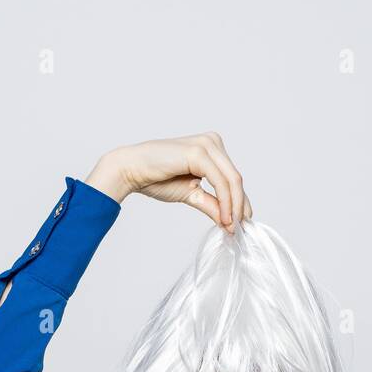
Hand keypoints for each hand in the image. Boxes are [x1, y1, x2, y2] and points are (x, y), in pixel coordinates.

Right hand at [85, 133, 252, 232]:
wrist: (131, 170)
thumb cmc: (157, 179)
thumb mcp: (191, 195)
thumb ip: (212, 205)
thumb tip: (231, 224)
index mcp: (212, 148)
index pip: (232, 178)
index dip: (240, 203)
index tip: (241, 225)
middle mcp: (212, 142)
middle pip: (236, 179)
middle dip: (240, 207)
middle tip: (239, 230)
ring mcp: (206, 144)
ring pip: (232, 180)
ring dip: (235, 207)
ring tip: (232, 227)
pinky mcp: (199, 152)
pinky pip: (220, 181)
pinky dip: (225, 202)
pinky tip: (225, 218)